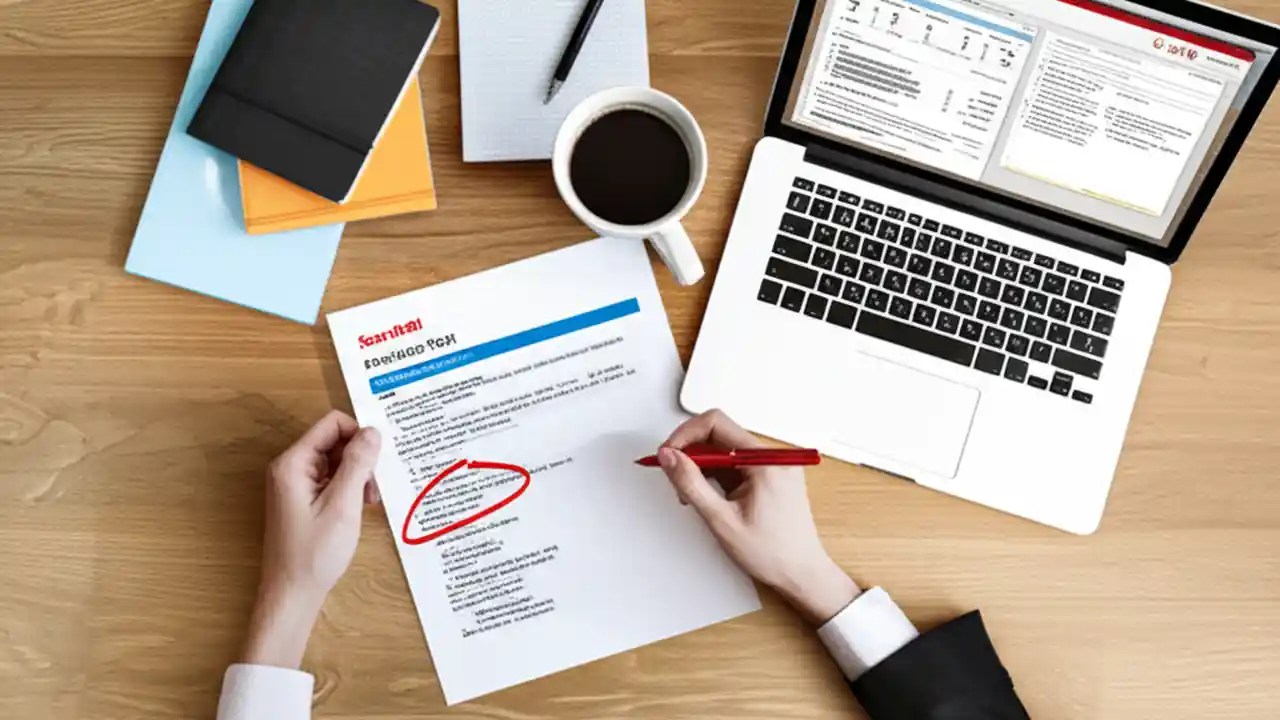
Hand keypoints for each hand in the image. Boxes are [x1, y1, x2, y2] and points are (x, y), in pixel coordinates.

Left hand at [242, 410, 381, 667]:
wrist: (292, 594)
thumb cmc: (315, 553)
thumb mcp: (342, 505)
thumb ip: (357, 464)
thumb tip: (373, 431)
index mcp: (293, 464)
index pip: (331, 424)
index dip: (359, 435)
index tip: (378, 461)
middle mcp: (290, 468)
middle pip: (334, 441)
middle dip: (360, 458)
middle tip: (375, 489)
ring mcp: (294, 484)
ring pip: (335, 461)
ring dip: (357, 474)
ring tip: (369, 502)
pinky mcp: (301, 499)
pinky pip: (330, 479)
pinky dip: (348, 488)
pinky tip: (359, 508)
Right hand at [656, 410, 859, 624]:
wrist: (802, 574)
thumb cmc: (773, 554)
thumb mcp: (722, 520)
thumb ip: (691, 483)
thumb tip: (669, 456)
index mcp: (765, 461)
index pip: (716, 423)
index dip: (685, 435)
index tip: (669, 454)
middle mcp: (773, 456)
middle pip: (719, 434)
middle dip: (691, 454)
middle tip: (676, 480)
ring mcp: (773, 465)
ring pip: (725, 449)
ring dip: (702, 467)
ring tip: (694, 497)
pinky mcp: (771, 475)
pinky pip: (736, 463)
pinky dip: (716, 476)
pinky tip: (710, 498)